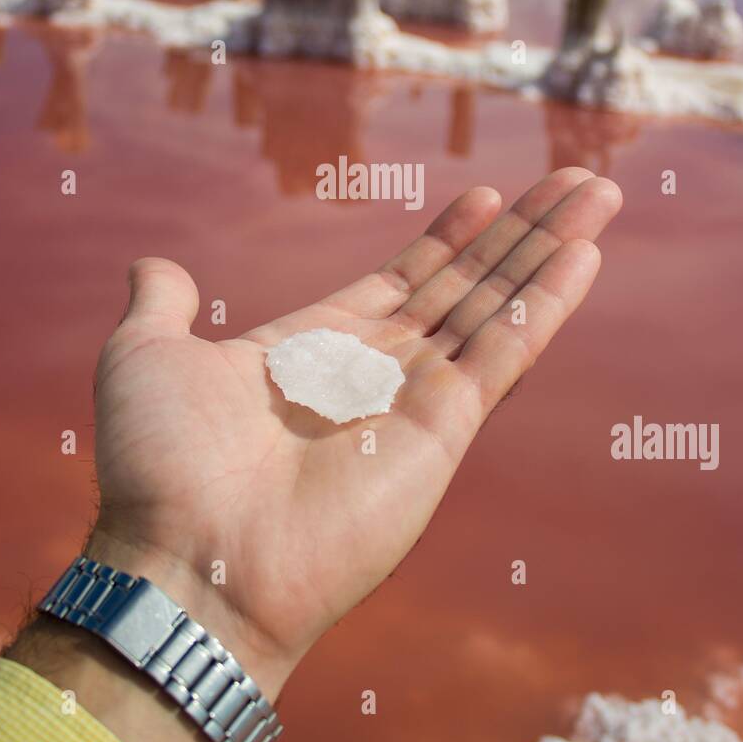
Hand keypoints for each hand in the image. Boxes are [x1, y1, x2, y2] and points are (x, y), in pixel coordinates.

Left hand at [89, 167, 621, 702]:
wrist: (189, 559)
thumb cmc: (160, 468)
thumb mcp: (145, 359)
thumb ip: (161, 305)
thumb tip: (156, 266)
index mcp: (317, 348)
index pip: (403, 281)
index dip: (447, 238)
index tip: (485, 194)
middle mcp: (378, 371)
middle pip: (468, 285)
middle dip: (521, 232)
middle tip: (576, 182)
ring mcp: (417, 399)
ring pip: (500, 307)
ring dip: (550, 250)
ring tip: (597, 195)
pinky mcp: (446, 428)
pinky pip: (508, 352)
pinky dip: (548, 303)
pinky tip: (584, 257)